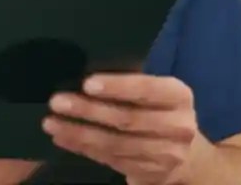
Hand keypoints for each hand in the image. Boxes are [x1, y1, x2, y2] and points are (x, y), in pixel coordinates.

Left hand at [43, 74, 200, 184]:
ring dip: (79, 133)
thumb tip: (86, 67)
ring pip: (115, 144)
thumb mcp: (158, 93)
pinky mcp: (150, 174)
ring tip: (51, 123)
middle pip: (127, 119)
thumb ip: (132, 83)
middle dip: (88, 110)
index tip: (87, 83)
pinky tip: (63, 138)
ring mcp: (166, 155)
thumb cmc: (161, 110)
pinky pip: (110, 160)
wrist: (189, 156)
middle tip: (57, 101)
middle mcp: (178, 126)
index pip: (148, 89)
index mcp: (179, 96)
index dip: (117, 86)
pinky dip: (83, 149)